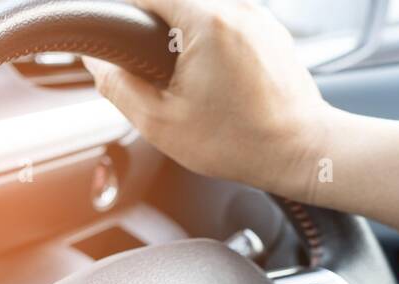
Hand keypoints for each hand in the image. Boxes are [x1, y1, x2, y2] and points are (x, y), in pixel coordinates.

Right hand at [85, 0, 334, 199]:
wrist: (304, 152)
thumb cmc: (242, 142)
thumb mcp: (163, 124)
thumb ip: (118, 87)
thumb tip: (94, 62)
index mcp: (206, 19)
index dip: (123, 12)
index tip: (114, 36)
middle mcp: (237, 6)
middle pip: (175, 1)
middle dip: (155, 27)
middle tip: (150, 68)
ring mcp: (259, 15)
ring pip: (203, 10)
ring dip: (185, 34)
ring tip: (186, 78)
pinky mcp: (272, 30)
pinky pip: (229, 22)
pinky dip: (212, 41)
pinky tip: (215, 80)